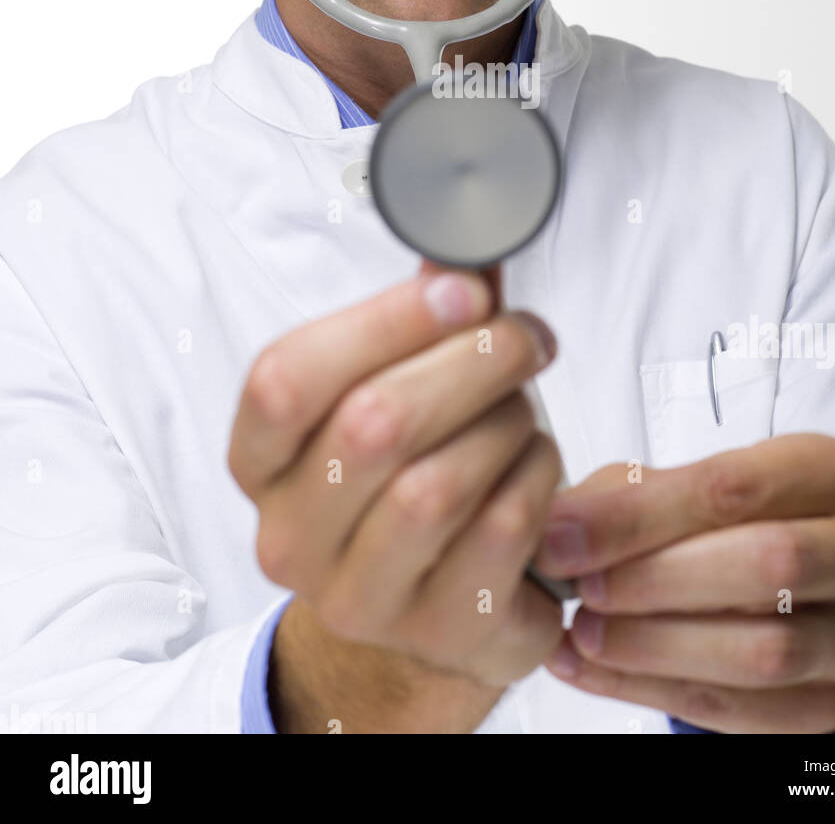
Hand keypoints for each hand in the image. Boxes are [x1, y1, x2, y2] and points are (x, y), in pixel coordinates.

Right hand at [228, 260, 564, 692]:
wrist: (446, 600)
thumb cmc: (423, 471)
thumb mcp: (404, 388)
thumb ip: (429, 315)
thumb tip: (468, 239)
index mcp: (262, 461)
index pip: (285, 380)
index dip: (380, 323)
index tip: (462, 288)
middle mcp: (291, 537)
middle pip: (373, 426)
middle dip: (470, 362)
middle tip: (524, 335)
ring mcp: (360, 599)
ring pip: (436, 487)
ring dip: (505, 423)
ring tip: (523, 407)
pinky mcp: (439, 632)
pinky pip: (499, 533)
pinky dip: (535, 477)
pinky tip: (535, 462)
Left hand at [531, 435, 834, 732]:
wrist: (757, 581)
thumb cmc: (712, 520)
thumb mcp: (668, 486)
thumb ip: (619, 501)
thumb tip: (558, 532)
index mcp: (832, 472)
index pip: (737, 487)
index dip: (641, 516)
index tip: (565, 538)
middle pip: (772, 565)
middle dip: (661, 580)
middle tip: (583, 589)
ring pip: (768, 650)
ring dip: (658, 646)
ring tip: (584, 633)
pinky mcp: (833, 701)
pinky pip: (748, 711)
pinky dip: (656, 692)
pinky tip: (594, 671)